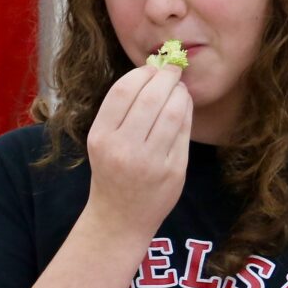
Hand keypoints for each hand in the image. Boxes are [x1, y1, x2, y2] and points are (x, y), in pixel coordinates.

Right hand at [84, 62, 190, 238]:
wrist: (119, 219)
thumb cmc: (112, 173)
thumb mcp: (102, 142)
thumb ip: (122, 111)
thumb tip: (153, 71)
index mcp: (101, 137)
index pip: (123, 90)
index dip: (142, 73)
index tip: (152, 68)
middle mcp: (123, 149)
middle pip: (151, 97)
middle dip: (166, 77)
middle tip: (173, 71)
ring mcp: (150, 162)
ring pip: (173, 112)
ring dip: (180, 93)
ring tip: (180, 89)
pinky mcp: (172, 172)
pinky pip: (184, 132)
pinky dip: (187, 113)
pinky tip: (184, 108)